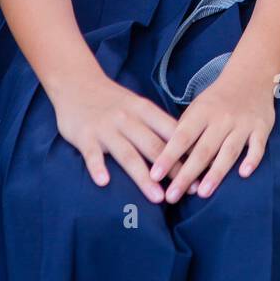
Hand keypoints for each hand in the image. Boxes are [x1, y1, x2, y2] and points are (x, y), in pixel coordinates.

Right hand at [51, 71, 198, 203]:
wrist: (77, 82)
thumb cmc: (113, 100)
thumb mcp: (138, 106)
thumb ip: (156, 125)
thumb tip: (184, 146)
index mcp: (144, 110)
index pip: (171, 132)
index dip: (188, 152)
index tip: (202, 171)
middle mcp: (128, 118)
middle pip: (154, 146)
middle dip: (173, 170)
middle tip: (187, 191)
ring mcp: (106, 128)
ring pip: (128, 155)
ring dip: (143, 177)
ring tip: (157, 198)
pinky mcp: (85, 136)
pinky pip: (92, 154)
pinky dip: (98, 167)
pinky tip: (104, 182)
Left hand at [149, 69, 276, 202]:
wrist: (251, 77)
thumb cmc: (217, 100)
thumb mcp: (197, 108)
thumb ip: (186, 131)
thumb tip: (169, 162)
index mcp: (202, 112)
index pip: (182, 137)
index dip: (168, 156)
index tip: (154, 176)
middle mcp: (222, 118)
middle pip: (203, 150)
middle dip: (187, 174)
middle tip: (172, 197)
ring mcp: (243, 123)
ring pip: (228, 151)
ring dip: (215, 173)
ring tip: (202, 193)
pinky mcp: (262, 128)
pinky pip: (258, 146)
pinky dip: (252, 159)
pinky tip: (244, 174)